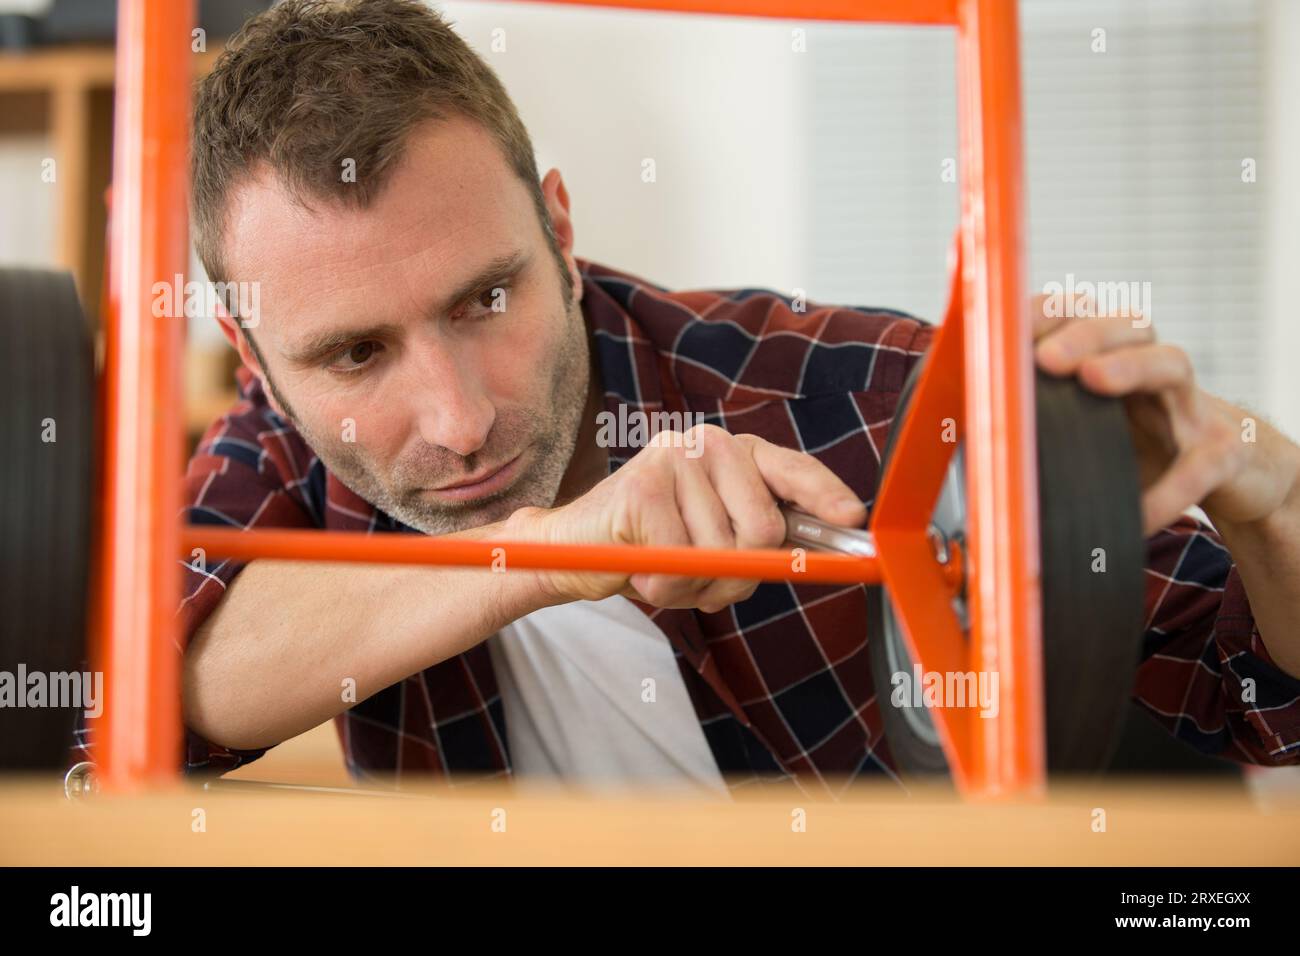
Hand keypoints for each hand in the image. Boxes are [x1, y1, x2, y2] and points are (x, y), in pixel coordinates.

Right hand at [506, 425, 864, 611]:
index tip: (852, 517)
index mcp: (735, 454)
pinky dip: (663, 589)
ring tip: (663, 569)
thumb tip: (804, 555)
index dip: (825, 495)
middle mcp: (708, 444)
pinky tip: (642, 569)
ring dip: (693, 586)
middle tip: (697, 575)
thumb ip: (753, 542)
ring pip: (721, 555)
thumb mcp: (712, 540)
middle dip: (736, 574)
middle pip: (765, 530)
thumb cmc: (652, 547)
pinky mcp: (643, 490)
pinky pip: (680, 566)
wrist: (575, 547)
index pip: (792, 469)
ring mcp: (674, 461)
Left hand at [1030, 294, 1289, 534]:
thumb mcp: (1081, 430)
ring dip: (1130, 366)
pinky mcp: (1223, 451)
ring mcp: (1191, 405)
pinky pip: (1200, 465)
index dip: (1045, 313)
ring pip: (1172, 364)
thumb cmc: (1137, 446)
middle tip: (1044, 356)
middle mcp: (1151, 369)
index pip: (1078, 315)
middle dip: (1082, 332)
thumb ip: (1028, 427)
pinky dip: (1169, 491)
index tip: (1005, 326)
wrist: (1229, 474)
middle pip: (1126, 324)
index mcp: (1110, 357)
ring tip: (1094, 380)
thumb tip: (943, 444)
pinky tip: (1140, 513)